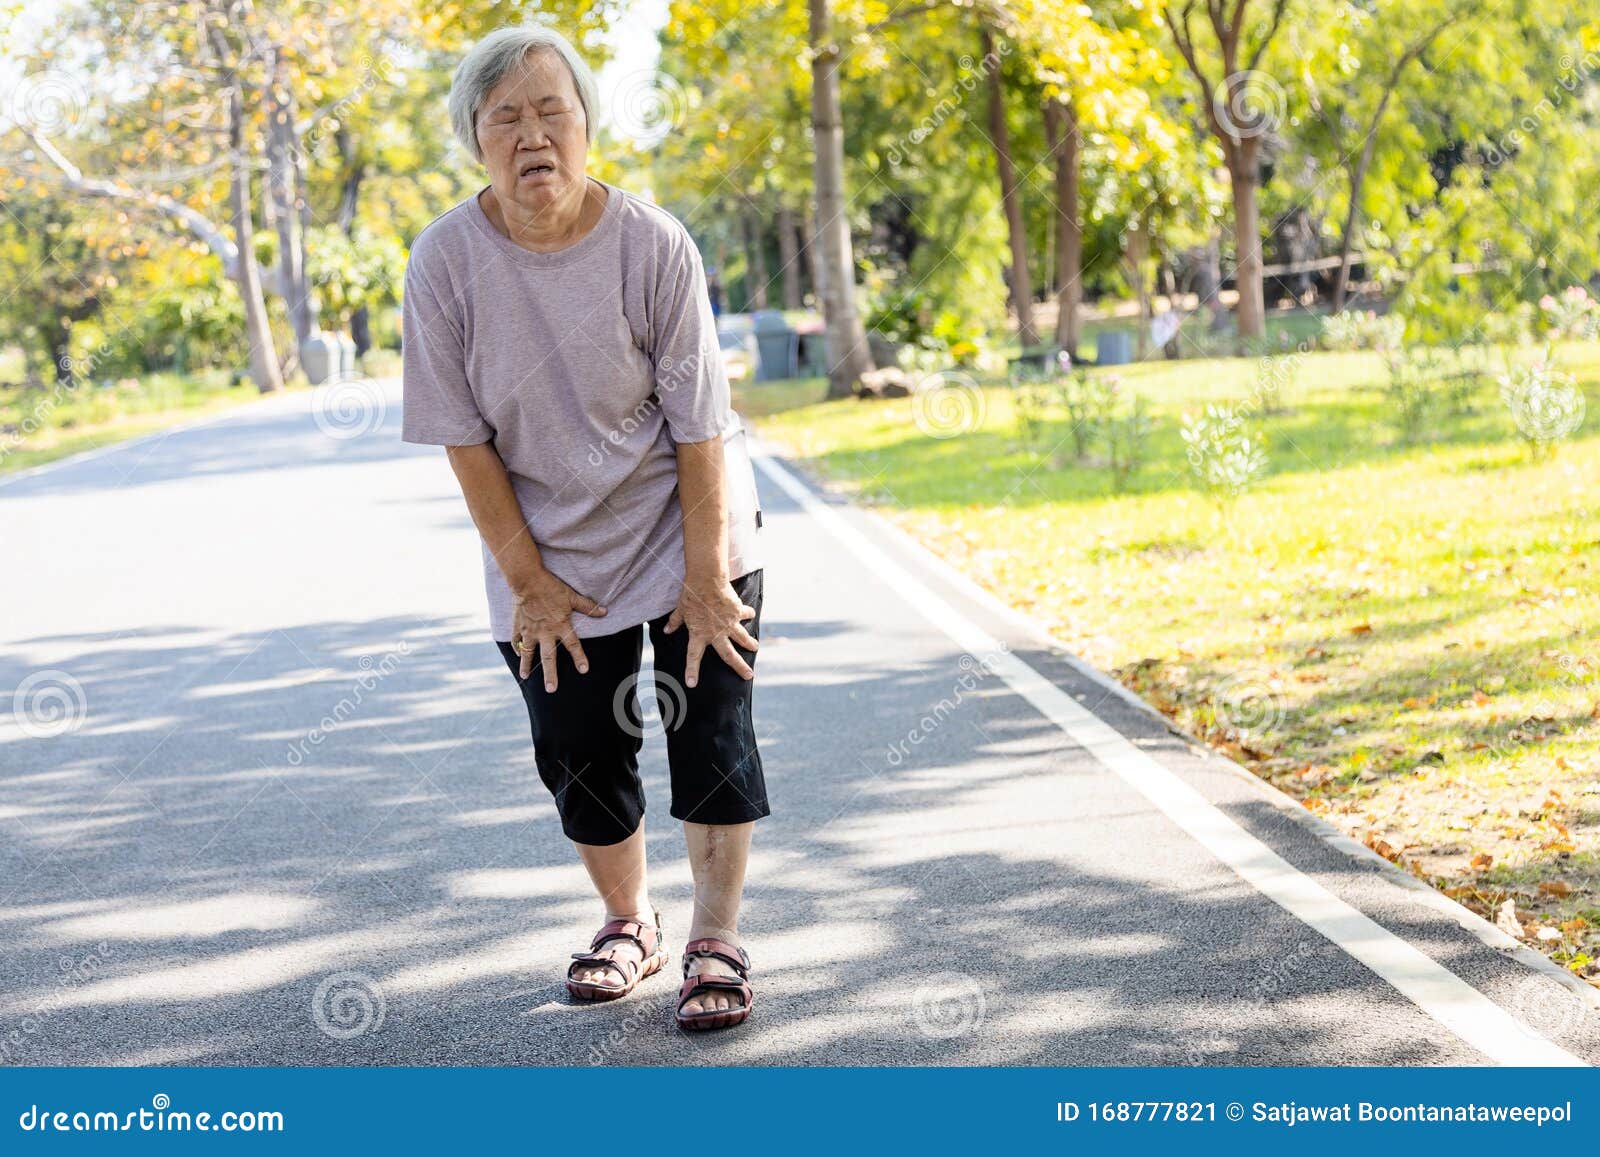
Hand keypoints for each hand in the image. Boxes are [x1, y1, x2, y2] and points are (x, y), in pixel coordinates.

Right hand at [510, 571, 606, 690]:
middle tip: (552, 689)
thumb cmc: (551, 587)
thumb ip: (588, 607)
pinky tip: (518, 656)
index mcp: (560, 626)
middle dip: (551, 674)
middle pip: (548, 657)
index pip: (573, 645)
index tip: (584, 670)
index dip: (579, 658)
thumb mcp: (572, 596)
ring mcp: (530, 631)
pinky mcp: (518, 626)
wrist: (527, 580)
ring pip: (528, 653)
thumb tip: (605, 612)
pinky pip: (516, 641)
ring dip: (527, 666)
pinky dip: (517, 649)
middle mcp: (545, 632)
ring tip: (525, 677)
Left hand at [664, 576, 757, 686]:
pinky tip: (751, 614)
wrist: (706, 580)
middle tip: (749, 675)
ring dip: (750, 643)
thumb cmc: (690, 594)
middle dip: (739, 667)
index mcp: (699, 634)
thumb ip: (675, 621)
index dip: (692, 671)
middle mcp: (716, 633)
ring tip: (755, 648)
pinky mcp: (737, 612)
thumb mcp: (680, 610)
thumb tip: (667, 630)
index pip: (693, 656)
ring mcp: (728, 623)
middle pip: (729, 655)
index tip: (692, 684)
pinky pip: (746, 614)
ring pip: (743, 638)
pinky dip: (749, 614)